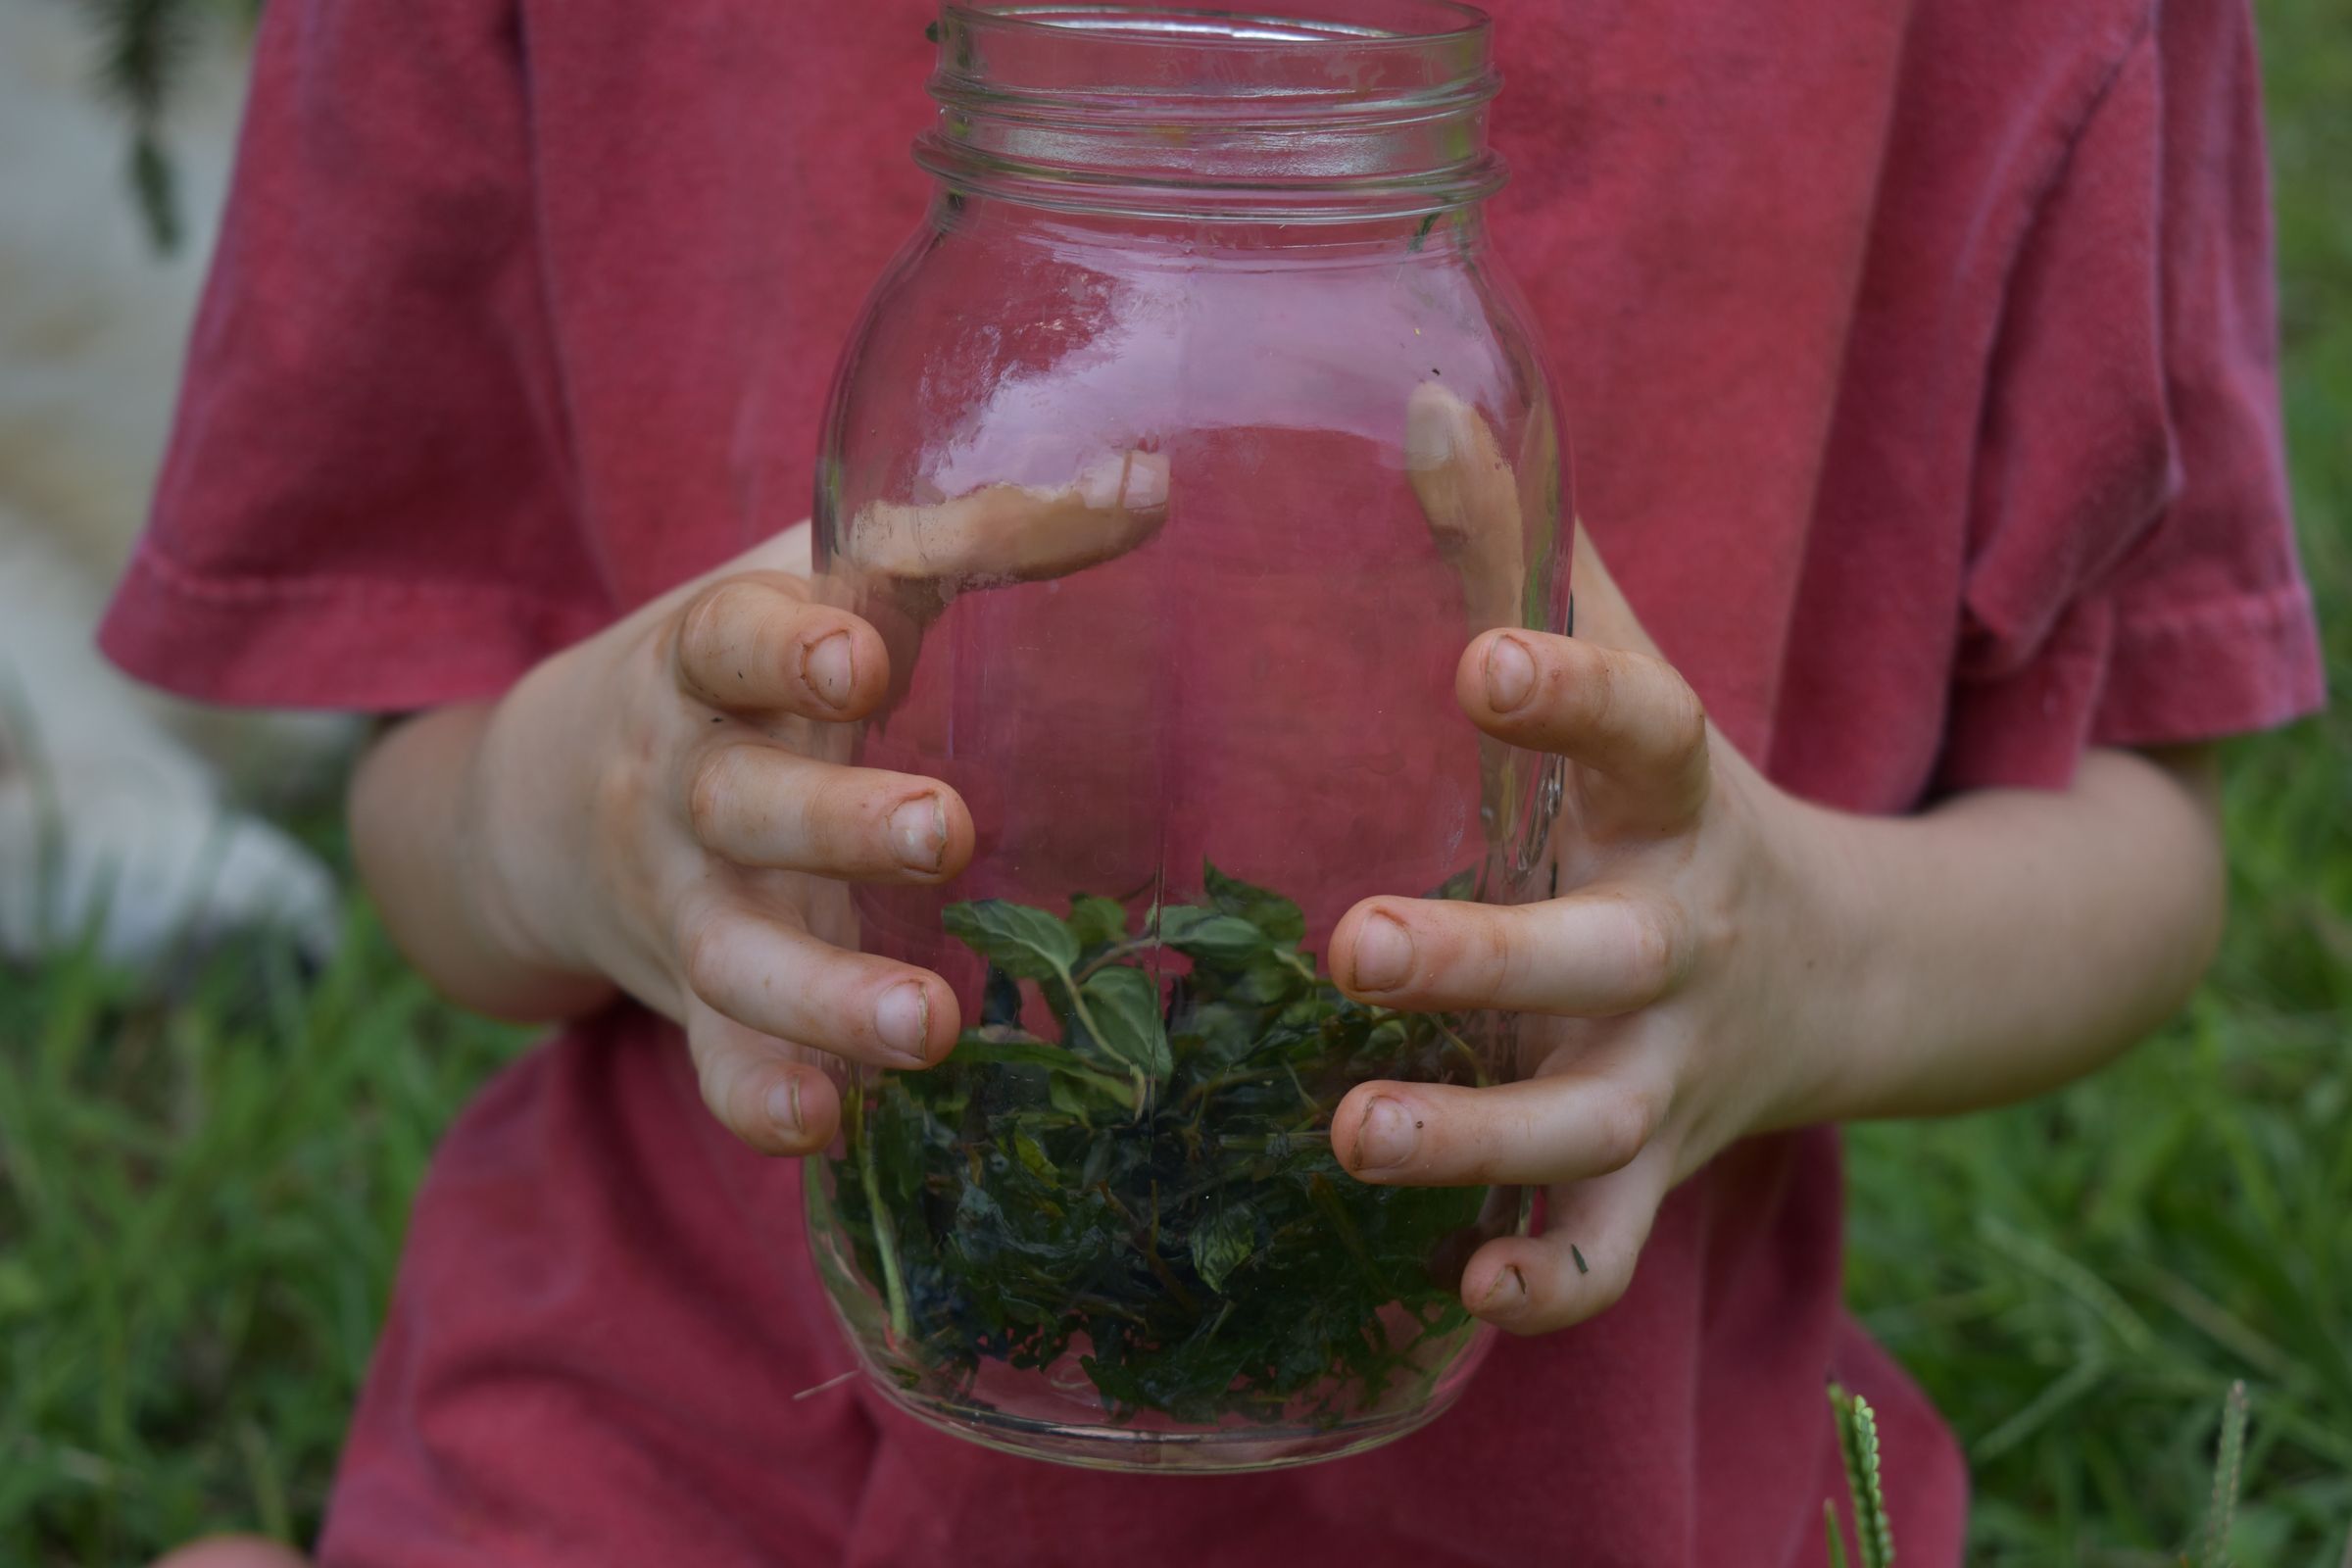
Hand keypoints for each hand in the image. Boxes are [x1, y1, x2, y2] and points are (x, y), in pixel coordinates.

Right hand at [460, 460, 1166, 1157]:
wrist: (552, 791)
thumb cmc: (752, 663)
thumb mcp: (831, 585)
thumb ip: (973, 534)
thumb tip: (1149, 477)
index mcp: (712, 664)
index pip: (726, 642)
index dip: (785, 648)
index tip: (865, 659)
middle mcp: (683, 783)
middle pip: (737, 803)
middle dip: (830, 822)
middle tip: (942, 832)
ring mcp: (683, 904)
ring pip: (731, 953)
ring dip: (821, 995)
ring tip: (931, 1030)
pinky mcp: (695, 1002)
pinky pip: (713, 1059)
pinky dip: (758, 1095)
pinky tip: (828, 1129)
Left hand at [1329, 390, 1845, 1333]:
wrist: (1840, 968)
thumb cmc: (1670, 799)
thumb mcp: (1626, 672)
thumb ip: (1519, 550)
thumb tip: (1416, 394)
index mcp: (1675, 797)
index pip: (1648, 730)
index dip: (1575, 691)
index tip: (1483, 657)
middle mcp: (1682, 938)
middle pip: (1605, 957)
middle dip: (1490, 960)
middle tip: (1353, 945)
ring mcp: (1676, 1070)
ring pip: (1596, 1124)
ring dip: (1485, 1138)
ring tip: (1355, 1133)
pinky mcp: (1659, 1168)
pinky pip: (1615, 1251)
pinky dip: (1557, 1284)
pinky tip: (1468, 1298)